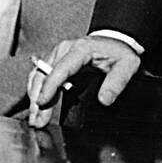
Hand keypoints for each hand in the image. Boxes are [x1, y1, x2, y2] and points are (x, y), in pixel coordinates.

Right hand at [26, 35, 140, 127]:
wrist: (116, 42)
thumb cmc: (119, 52)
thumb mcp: (127, 65)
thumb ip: (117, 82)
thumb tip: (104, 100)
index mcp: (82, 49)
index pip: (61, 69)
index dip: (50, 86)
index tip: (42, 102)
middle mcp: (66, 49)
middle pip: (44, 74)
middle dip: (38, 98)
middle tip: (38, 120)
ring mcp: (58, 54)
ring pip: (38, 75)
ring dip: (34, 96)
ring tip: (35, 118)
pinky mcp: (55, 60)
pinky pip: (40, 75)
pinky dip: (36, 91)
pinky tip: (36, 106)